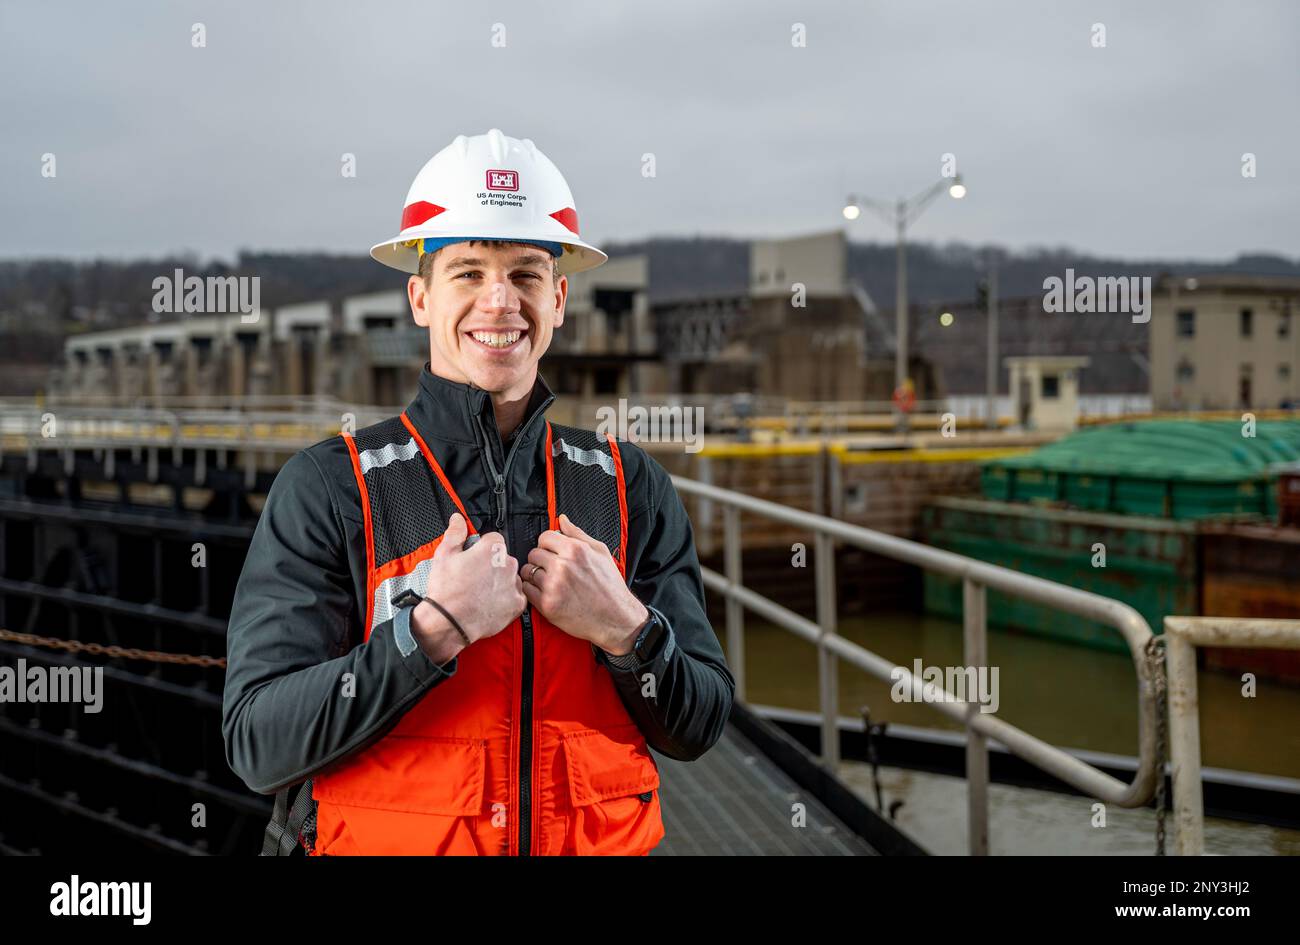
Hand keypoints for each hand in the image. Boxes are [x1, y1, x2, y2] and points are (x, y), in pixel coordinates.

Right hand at [411, 513, 524, 661]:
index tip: (473, 558)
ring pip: (510, 576)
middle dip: (491, 565)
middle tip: (474, 578)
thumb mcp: (444, 555)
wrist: (448, 622)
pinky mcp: (518, 604)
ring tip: (480, 592)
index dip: (481, 548)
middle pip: (503, 558)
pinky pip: (516, 596)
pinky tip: (490, 602)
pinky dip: (506, 598)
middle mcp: (507, 564)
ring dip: (500, 581)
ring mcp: (514, 584)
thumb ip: (455, 533)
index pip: (493, 539)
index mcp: (492, 549)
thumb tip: (458, 518)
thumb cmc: (445, 590)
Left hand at [522, 514, 648, 653]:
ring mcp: (553, 586)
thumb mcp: (600, 553)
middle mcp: (562, 566)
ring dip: (535, 576)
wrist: (616, 619)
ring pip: (527, 572)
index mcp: (575, 550)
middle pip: (533, 554)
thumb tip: (562, 519)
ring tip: (550, 582)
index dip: (548, 544)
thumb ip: (578, 533)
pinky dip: (533, 591)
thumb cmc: (610, 587)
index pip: (544, 537)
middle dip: (541, 560)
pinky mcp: (547, 605)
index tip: (553, 552)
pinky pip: (527, 591)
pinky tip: (547, 593)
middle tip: (552, 569)